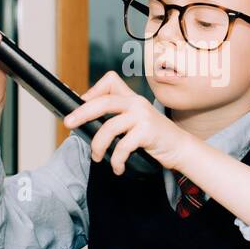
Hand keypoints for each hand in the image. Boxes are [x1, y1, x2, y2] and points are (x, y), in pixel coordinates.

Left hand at [64, 71, 193, 174]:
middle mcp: (136, 103)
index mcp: (131, 98)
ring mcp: (142, 116)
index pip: (110, 81)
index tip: (81, 104)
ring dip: (98, 146)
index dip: (93, 89)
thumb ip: (118, 117)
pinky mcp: (147, 131)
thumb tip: (86, 122)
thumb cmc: (154, 137)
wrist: (180, 148)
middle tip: (69, 124)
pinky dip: (116, 160)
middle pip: (103, 102)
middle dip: (82, 113)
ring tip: (97, 157)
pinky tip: (118, 167)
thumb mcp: (136, 121)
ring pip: (109, 127)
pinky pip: (122, 146)